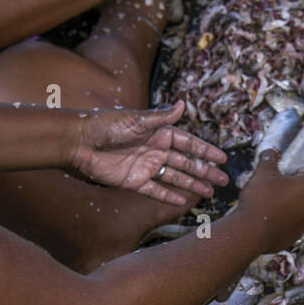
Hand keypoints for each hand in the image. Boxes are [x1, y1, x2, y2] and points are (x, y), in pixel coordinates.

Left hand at [71, 102, 228, 205]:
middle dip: (205, 170)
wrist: (80, 142)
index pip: (188, 143)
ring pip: (175, 177)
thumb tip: (183, 104)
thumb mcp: (137, 120)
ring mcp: (145, 166)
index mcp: (158, 133)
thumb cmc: (107, 126)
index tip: (222, 158)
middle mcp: (154, 149)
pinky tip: (183, 200)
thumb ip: (161, 117)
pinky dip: (168, 195)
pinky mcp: (133, 181)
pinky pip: (155, 190)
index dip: (205, 150)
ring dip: (192, 184)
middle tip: (223, 180)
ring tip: (210, 192)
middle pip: (186, 162)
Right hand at [236, 150, 303, 251]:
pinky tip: (271, 215)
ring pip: (301, 207)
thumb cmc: (260, 200)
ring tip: (273, 200)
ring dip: (291, 203)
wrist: (250, 232)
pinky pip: (293, 222)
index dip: (299, 167)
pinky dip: (285, 218)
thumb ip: (270, 158)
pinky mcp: (296, 236)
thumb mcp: (263, 172)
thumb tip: (270, 152)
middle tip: (279, 184)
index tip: (293, 167)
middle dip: (295, 186)